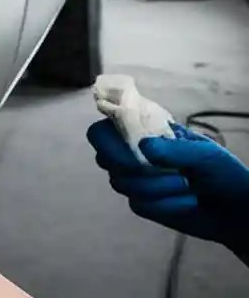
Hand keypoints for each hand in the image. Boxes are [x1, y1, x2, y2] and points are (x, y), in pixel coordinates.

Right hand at [87, 119, 248, 260]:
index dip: (106, 139)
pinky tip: (186, 202)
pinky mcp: (143, 204)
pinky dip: (165, 205)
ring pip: (121, 183)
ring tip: (186, 185)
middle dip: (128, 165)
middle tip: (153, 169)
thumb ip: (175, 149)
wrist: (237, 210)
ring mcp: (136, 180)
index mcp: (146, 132)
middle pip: (103, 156)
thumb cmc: (223, 173)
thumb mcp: (206, 155)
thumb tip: (143, 147)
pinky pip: (138, 204)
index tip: (131, 151)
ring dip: (155, 187)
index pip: (106, 128)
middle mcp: (134, 154)